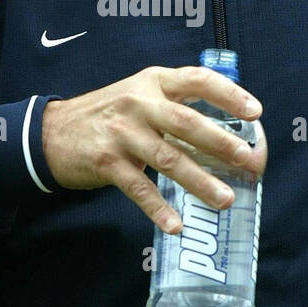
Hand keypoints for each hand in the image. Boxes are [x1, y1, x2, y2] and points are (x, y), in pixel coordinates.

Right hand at [41, 65, 266, 232]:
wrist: (51, 132)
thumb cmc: (108, 115)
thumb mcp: (139, 95)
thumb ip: (175, 106)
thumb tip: (225, 135)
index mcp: (153, 82)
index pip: (197, 80)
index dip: (228, 94)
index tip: (256, 112)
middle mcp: (138, 102)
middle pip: (186, 122)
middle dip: (221, 142)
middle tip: (248, 160)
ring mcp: (121, 133)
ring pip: (168, 158)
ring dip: (199, 181)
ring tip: (224, 199)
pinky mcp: (106, 162)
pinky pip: (139, 188)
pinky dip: (159, 209)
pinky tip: (177, 225)